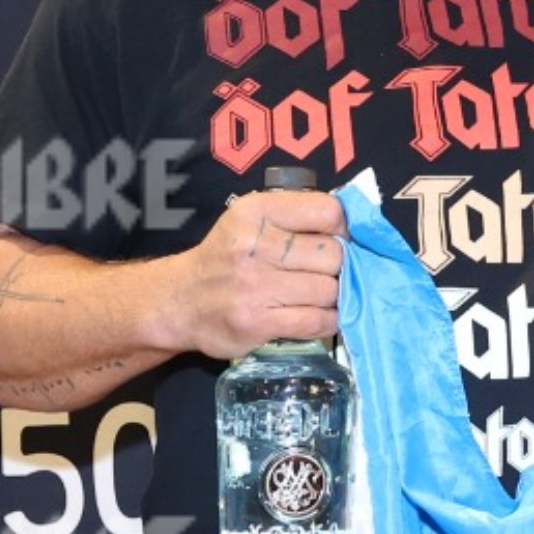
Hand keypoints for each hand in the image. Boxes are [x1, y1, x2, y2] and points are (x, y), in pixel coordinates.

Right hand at [174, 187, 346, 359]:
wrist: (179, 302)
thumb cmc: (225, 258)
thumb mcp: (250, 221)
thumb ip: (295, 216)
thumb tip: (354, 228)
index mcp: (255, 212)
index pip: (327, 211)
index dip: (344, 229)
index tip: (339, 241)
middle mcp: (254, 245)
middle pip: (333, 255)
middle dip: (338, 267)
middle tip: (325, 274)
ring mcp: (255, 286)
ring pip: (329, 290)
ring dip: (333, 297)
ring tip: (318, 296)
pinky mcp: (257, 322)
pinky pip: (316, 321)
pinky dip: (328, 321)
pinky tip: (319, 316)